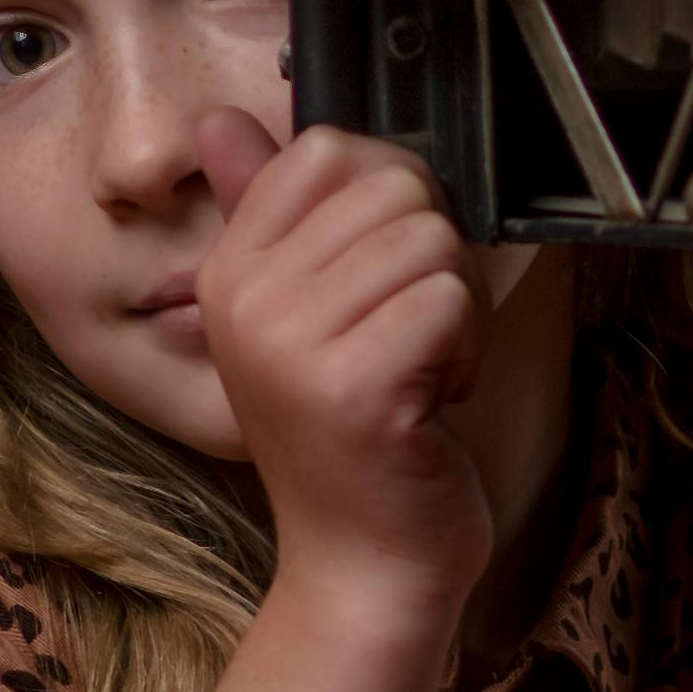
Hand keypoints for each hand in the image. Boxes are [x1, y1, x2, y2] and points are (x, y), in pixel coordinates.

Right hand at [193, 112, 493, 622]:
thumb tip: (223, 121)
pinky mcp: (354, 390)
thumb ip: (277, 216)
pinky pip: (450, 301)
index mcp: (231, 271)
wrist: (362, 571)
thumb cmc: (357, 443)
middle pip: (395, 187)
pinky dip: (468, 352)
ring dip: (460, 309)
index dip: (393, 198)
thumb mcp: (306, 319)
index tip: (387, 277)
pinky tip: (434, 403)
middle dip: (438, 255)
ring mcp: (294, 345)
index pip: (326, 149)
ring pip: (433, 241)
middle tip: (415, 334)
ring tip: (423, 371)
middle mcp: (247, 300)